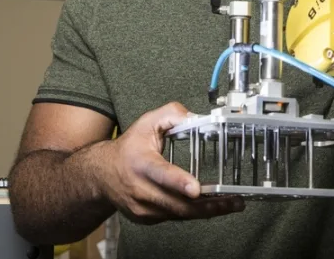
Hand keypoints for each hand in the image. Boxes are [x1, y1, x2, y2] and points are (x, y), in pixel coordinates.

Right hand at [96, 102, 243, 224]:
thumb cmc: (128, 149)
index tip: (196, 189)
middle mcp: (140, 189)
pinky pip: (175, 217)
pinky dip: (194, 212)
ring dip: (207, 211)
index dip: (179, 182)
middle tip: (232, 201)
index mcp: (141, 164)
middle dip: (207, 204)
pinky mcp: (147, 218)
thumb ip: (171, 114)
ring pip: (179, 214)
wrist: (101, 175)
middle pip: (176, 202)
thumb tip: (195, 117)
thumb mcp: (146, 123)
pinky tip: (212, 206)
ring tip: (230, 205)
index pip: (161, 174)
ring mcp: (143, 207)